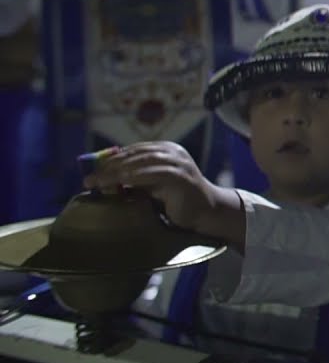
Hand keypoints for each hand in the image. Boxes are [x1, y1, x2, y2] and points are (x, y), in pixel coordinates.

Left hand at [83, 142, 237, 235]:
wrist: (206, 212)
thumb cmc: (176, 202)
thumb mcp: (150, 186)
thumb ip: (133, 179)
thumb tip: (102, 179)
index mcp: (164, 150)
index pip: (131, 151)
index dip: (109, 160)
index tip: (90, 171)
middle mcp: (172, 152)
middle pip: (134, 154)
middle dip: (108, 166)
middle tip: (89, 179)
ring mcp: (178, 162)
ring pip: (142, 161)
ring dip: (117, 171)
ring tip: (100, 182)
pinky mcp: (182, 175)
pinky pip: (155, 173)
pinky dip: (136, 176)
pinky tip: (121, 182)